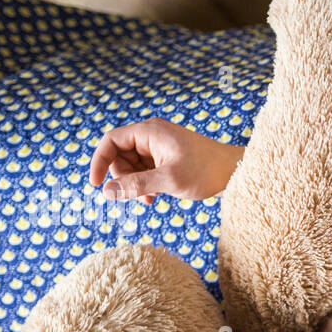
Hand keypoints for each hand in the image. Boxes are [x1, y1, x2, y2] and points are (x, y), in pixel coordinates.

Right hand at [89, 117, 243, 204]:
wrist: (236, 172)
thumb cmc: (206, 172)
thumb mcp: (168, 181)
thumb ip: (136, 185)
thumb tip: (107, 192)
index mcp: (149, 132)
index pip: (111, 141)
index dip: (99, 161)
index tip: (96, 184)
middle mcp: (152, 135)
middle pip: (120, 154)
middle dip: (122, 177)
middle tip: (135, 195)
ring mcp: (160, 146)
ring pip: (132, 164)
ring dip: (135, 183)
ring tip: (148, 199)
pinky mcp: (167, 157)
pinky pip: (145, 169)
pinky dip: (145, 183)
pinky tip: (153, 198)